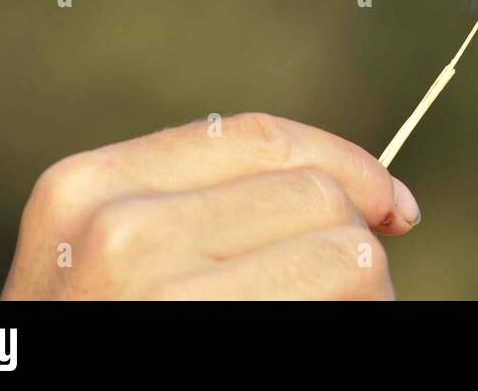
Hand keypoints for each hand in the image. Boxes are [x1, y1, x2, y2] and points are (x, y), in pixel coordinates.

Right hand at [1, 113, 419, 299]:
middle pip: (312, 191)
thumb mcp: (114, 266)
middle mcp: (114, 230)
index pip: (254, 135)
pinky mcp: (211, 341)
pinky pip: (349, 287)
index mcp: (86, 187)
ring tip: (330, 318)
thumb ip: (202, 209)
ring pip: (347, 245)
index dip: (342, 160)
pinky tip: (323, 340)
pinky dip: (363, 311)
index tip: (391, 202)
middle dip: (351, 236)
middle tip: (349, 293)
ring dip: (366, 286)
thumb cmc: (109, 336)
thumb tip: (370, 191)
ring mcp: (156, 292)